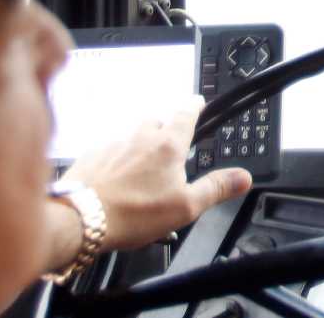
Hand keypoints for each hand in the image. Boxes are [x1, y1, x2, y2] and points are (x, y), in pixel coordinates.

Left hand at [60, 96, 253, 252]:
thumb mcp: (186, 207)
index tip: (198, 102)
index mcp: (168, 144)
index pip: (186, 112)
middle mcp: (140, 136)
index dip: (195, 106)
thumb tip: (243, 177)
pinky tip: (116, 179)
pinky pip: (109, 149)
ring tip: (142, 168)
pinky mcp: (91, 154)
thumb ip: (216, 188)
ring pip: (132, 134)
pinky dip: (116, 158)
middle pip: (157, 120)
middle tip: (170, 148)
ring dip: (139, 143)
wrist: (79, 219)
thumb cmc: (134, 214)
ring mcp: (112, 143)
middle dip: (165, 128)